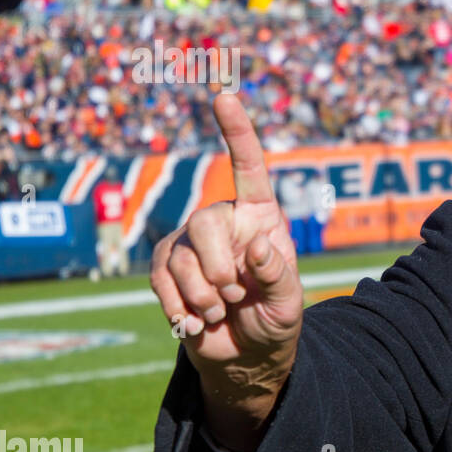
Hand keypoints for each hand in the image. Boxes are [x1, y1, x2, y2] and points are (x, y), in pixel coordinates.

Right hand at [150, 94, 302, 413]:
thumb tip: (256, 245)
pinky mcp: (167, 269)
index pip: (249, 167)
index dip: (237, 132)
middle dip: (217, 268)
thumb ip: (277, 274)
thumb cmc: (276, 319)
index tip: (225, 96)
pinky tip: (196, 320)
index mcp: (261, 217)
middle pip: (205, 222)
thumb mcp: (290, 302)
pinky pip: (162, 281)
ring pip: (181, 258)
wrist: (246, 355)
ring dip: (203, 296)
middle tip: (232, 297)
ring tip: (221, 312)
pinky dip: (181, 307)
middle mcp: (224, 223)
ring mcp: (191, 244)